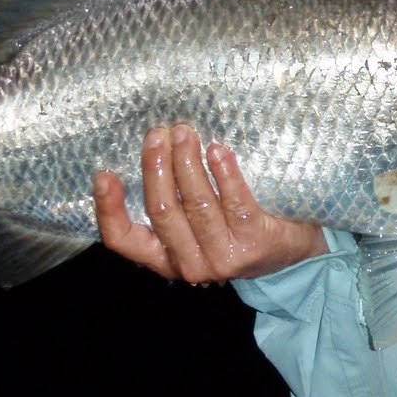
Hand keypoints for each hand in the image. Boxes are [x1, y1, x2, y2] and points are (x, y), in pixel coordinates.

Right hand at [93, 124, 327, 283]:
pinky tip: (218, 151)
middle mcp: (189, 264)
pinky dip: (225, 173)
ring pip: (196, 205)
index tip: (104, 173)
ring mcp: (223, 257)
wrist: (292, 253)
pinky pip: (236, 203)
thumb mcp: (194, 225)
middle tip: (158, 134)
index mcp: (164, 258)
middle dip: (156, 168)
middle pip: (162, 212)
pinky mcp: (254, 243)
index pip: (123, 240)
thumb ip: (172, 202)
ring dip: (187, 163)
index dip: (108, 208)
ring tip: (186, 133)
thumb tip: (152, 148)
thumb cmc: (234, 228)